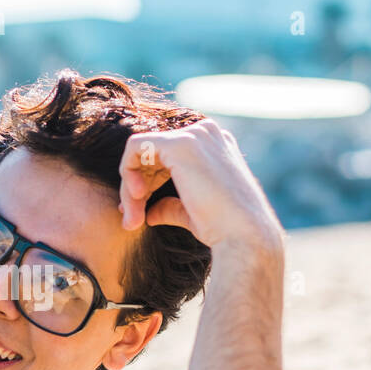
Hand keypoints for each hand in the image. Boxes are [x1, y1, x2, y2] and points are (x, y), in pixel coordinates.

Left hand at [117, 118, 283, 254]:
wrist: (243, 236)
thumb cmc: (224, 229)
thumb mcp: (193, 213)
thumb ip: (171, 206)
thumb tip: (150, 214)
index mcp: (214, 145)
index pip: (167, 156)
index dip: (148, 184)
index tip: (138, 214)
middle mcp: (205, 133)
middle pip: (151, 154)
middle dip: (134, 189)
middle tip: (131, 222)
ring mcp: (193, 134)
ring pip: (140, 152)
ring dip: (130, 188)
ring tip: (132, 220)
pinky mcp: (178, 143)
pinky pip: (135, 148)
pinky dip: (127, 173)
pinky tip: (136, 197)